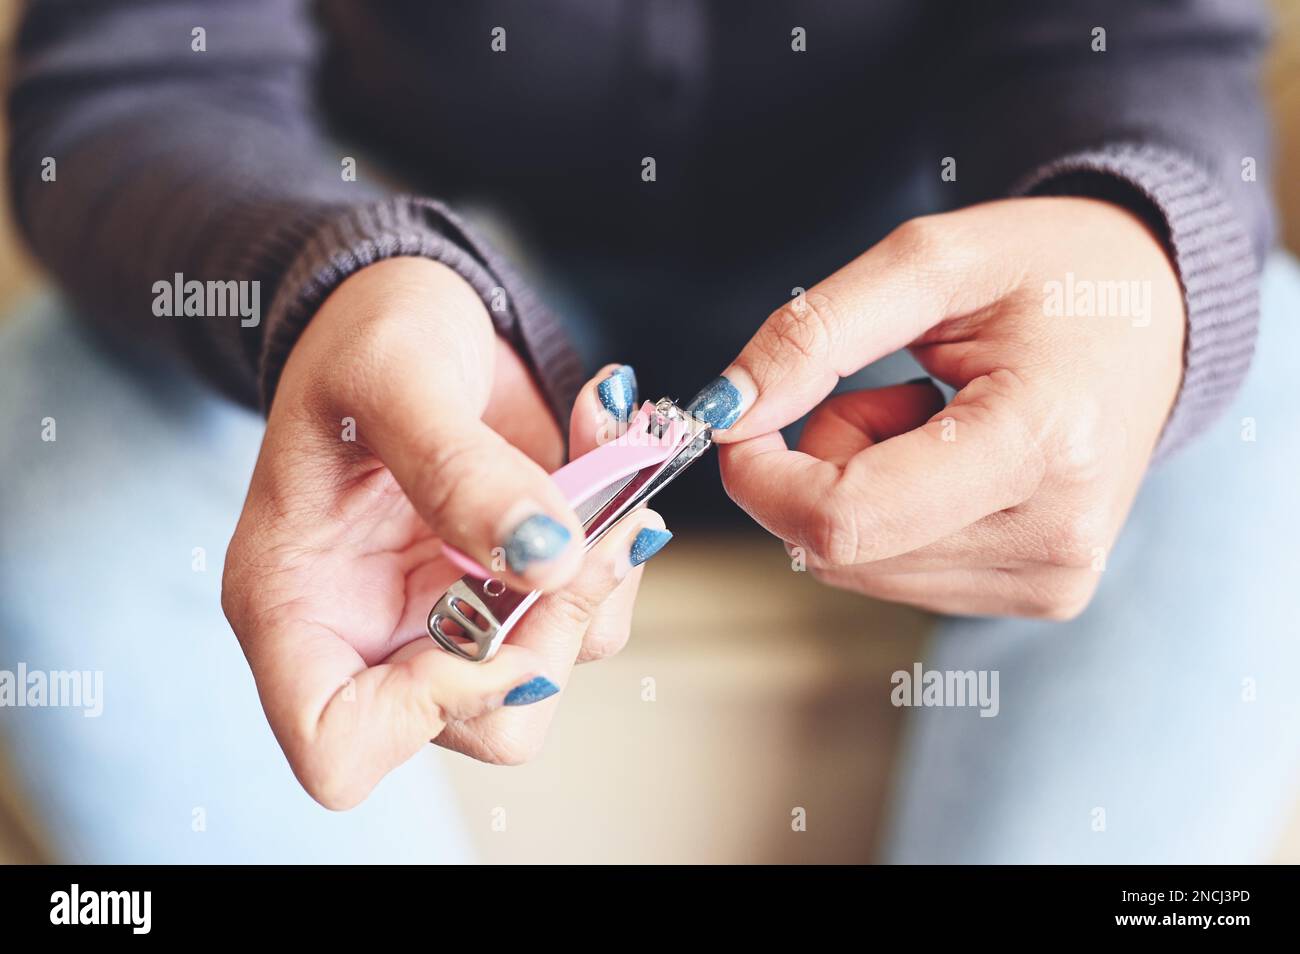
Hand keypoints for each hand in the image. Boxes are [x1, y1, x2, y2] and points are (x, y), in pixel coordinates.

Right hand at [222, 257, 667, 807]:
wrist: (414, 305)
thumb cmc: (364, 332)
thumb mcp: (393, 375)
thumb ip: (456, 468)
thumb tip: (545, 557)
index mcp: (296, 605)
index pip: (340, 749)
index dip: (427, 710)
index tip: (489, 611)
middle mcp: (371, 632)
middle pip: (481, 726)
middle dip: (550, 633)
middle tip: (575, 527)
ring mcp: (447, 617)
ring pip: (551, 670)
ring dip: (597, 573)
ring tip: (597, 459)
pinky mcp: (511, 588)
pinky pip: (591, 609)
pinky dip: (614, 539)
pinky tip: (600, 453)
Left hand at [693, 197, 1184, 619]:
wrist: (1154, 314)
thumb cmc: (1049, 270)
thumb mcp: (929, 261)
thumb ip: (813, 335)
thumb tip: (726, 413)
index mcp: (1041, 441)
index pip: (846, 519)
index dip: (761, 478)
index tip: (740, 419)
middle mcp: (1054, 536)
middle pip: (839, 549)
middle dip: (812, 469)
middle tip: (877, 390)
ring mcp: (1051, 579)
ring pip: (854, 568)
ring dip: (849, 488)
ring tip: (928, 415)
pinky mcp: (1039, 593)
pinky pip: (892, 572)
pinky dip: (884, 514)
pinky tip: (947, 457)